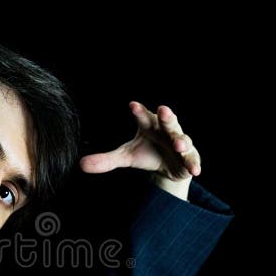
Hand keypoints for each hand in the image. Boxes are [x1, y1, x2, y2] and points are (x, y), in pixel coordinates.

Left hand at [79, 101, 201, 184]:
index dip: (139, 112)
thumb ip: (106, 160)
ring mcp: (180, 143)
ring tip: (177, 144)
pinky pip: (192, 159)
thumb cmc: (146, 153)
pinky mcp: (189, 157)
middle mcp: (166, 131)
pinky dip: (193, 164)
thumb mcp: (125, 156)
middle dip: (166, 116)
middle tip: (163, 110)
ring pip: (182, 139)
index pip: (142, 117)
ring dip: (181, 141)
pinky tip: (194, 170)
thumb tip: (81, 165)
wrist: (166, 166)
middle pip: (167, 121)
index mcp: (149, 125)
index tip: (132, 105)